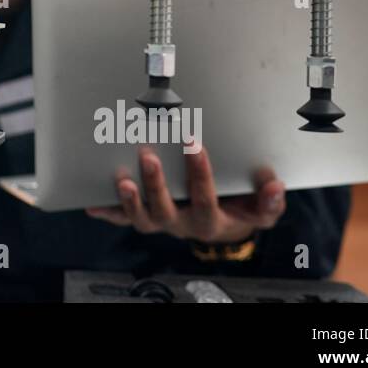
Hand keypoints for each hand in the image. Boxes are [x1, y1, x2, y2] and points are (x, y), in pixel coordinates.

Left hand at [85, 146, 286, 242]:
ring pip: (142, 218)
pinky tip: (93, 204)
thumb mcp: (261, 208)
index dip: (200, 173)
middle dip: (156, 184)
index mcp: (211, 221)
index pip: (205, 198)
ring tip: (122, 180)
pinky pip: (123, 218)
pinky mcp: (145, 217)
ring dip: (129, 201)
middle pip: (166, 211)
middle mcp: (182, 224)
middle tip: (148, 155)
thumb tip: (274, 185)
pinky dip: (108, 212)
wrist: (224, 222)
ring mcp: (161, 221)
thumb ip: (269, 199)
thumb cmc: (240, 206)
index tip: (194, 143)